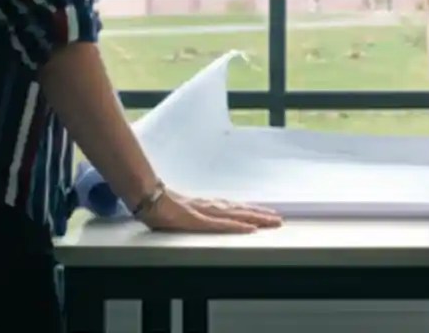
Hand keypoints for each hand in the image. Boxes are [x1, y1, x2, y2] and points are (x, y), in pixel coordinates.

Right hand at [140, 188, 282, 232]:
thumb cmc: (164, 206)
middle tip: (279, 220)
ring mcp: (206, 213)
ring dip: (255, 219)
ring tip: (271, 221)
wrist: (149, 199)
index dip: (253, 212)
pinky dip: (237, 227)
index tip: (269, 215)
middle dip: (261, 216)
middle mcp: (212, 207)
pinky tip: (248, 229)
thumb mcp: (186, 212)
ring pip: (236, 216)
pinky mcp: (198, 220)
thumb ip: (198, 214)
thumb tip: (208, 218)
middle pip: (241, 211)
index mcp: (209, 206)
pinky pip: (221, 225)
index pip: (236, 209)